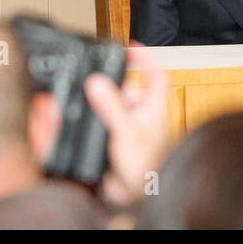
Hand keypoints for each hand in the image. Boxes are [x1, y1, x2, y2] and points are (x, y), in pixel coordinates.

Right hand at [84, 44, 170, 207]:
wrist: (136, 196)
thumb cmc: (145, 167)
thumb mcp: (126, 131)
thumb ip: (111, 107)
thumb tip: (97, 82)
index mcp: (153, 108)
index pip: (156, 75)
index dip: (146, 58)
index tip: (130, 47)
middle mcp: (142, 116)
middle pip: (127, 89)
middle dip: (111, 87)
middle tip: (95, 84)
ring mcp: (128, 128)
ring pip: (112, 106)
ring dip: (101, 105)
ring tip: (89, 105)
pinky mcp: (115, 140)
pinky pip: (103, 122)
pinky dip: (94, 120)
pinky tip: (86, 122)